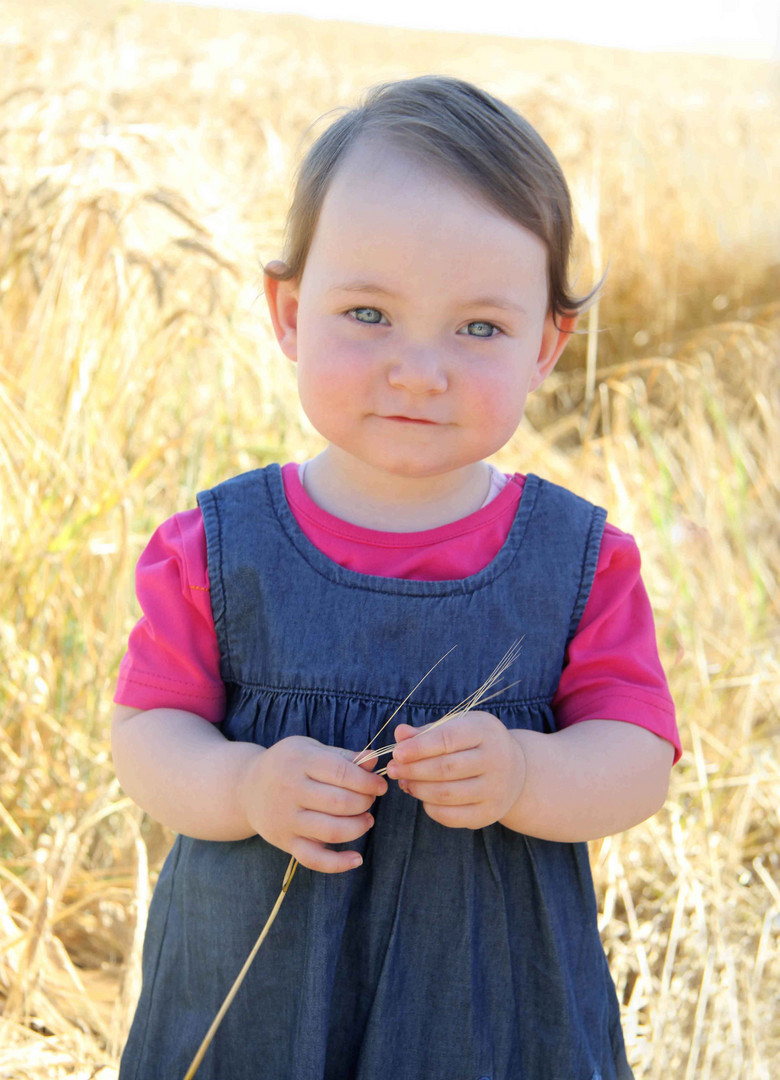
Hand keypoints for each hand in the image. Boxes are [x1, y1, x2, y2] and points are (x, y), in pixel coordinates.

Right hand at [237, 736, 386, 873]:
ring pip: (331, 831)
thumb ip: (343, 757)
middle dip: (364, 803)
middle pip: (339, 803)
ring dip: (358, 827)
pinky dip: (338, 864)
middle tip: (371, 800)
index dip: (367, 781)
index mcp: (299, 761)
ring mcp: (286, 819)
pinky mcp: (284, 842)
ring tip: (366, 820)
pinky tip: (356, 858)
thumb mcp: (311, 750)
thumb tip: (374, 761)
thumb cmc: (288, 764)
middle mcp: (289, 790)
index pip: (341, 772)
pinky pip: (313, 859)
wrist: (247, 788)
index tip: (380, 785)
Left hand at [386, 711, 525, 829]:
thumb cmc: (476, 743)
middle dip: (413, 770)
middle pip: (445, 768)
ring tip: (404, 783)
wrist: (516, 770)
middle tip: (392, 770)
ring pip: (446, 794)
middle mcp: (496, 760)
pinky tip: (422, 797)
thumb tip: (400, 734)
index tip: (397, 753)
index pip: (448, 739)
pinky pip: (452, 816)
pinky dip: (430, 808)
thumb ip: (428, 731)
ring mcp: (495, 789)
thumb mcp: (458, 726)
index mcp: (485, 732)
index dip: (419, 747)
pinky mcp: (490, 813)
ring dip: (418, 789)